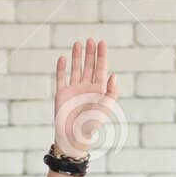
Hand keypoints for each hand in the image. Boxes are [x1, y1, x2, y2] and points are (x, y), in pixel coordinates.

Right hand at [54, 38, 118, 158]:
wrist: (73, 137)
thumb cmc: (91, 125)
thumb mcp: (105, 108)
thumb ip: (111, 92)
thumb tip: (114, 75)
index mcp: (98, 90)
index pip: (100, 69)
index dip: (101, 56)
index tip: (101, 43)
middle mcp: (86, 88)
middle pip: (89, 66)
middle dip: (90, 53)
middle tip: (90, 40)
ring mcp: (73, 90)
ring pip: (76, 69)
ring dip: (77, 57)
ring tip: (78, 43)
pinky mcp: (61, 94)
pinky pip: (61, 78)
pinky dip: (61, 68)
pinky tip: (63, 58)